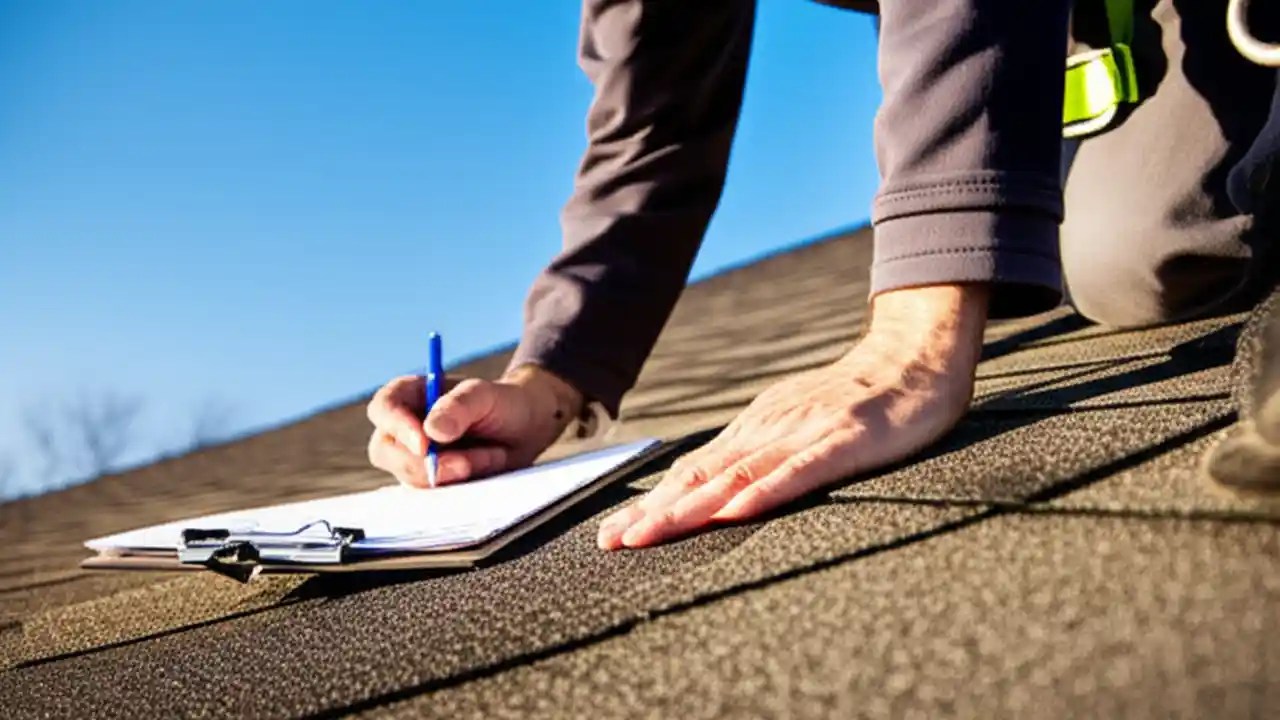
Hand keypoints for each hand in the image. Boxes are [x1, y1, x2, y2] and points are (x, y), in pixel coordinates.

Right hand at [366, 364, 583, 487]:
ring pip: (410, 478)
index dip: (397, 427)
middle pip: (385, 451)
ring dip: (453, 474)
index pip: (384, 409)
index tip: (425, 445)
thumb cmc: (502, 403)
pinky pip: (431, 496)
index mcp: (409, 395)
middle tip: (466, 464)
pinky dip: (460, 488)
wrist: (525, 429)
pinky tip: (486, 468)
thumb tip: (431, 431)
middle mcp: (403, 428)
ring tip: (491, 455)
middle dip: (425, 463)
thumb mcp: (486, 395)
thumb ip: (460, 406)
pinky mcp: (430, 482)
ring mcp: (414, 458)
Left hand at [597, 284, 989, 549]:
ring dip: (689, 507)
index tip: (613, 535)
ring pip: (737, 474)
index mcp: (756, 430)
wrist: (915, 357)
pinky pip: (799, 470)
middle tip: (610, 542)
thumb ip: (763, 458)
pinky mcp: (843, 440)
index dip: (651, 504)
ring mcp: (804, 432)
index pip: (693, 473)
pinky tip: (734, 510)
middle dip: (653, 511)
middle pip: (701, 475)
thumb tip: (719, 494)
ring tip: (649, 534)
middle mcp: (768, 429)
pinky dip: (764, 491)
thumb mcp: (799, 427)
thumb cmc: (860, 402)